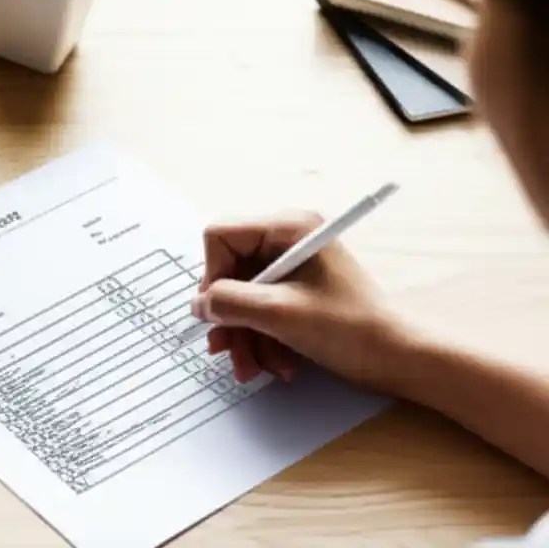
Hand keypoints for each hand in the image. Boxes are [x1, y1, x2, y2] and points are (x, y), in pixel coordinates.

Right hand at [191, 212, 410, 392]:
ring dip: (244, 335)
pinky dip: (262, 339)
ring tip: (253, 369)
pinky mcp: (298, 291)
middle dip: (229, 317)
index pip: (221, 236)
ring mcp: (293, 266)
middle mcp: (288, 239)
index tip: (218, 312)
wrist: (400, 358)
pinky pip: (261, 310)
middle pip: (230, 271)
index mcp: (288, 227)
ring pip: (243, 297)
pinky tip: (276, 365)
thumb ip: (229, 302)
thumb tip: (198, 304)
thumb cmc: (350, 329)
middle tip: (227, 351)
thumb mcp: (279, 314)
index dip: (212, 275)